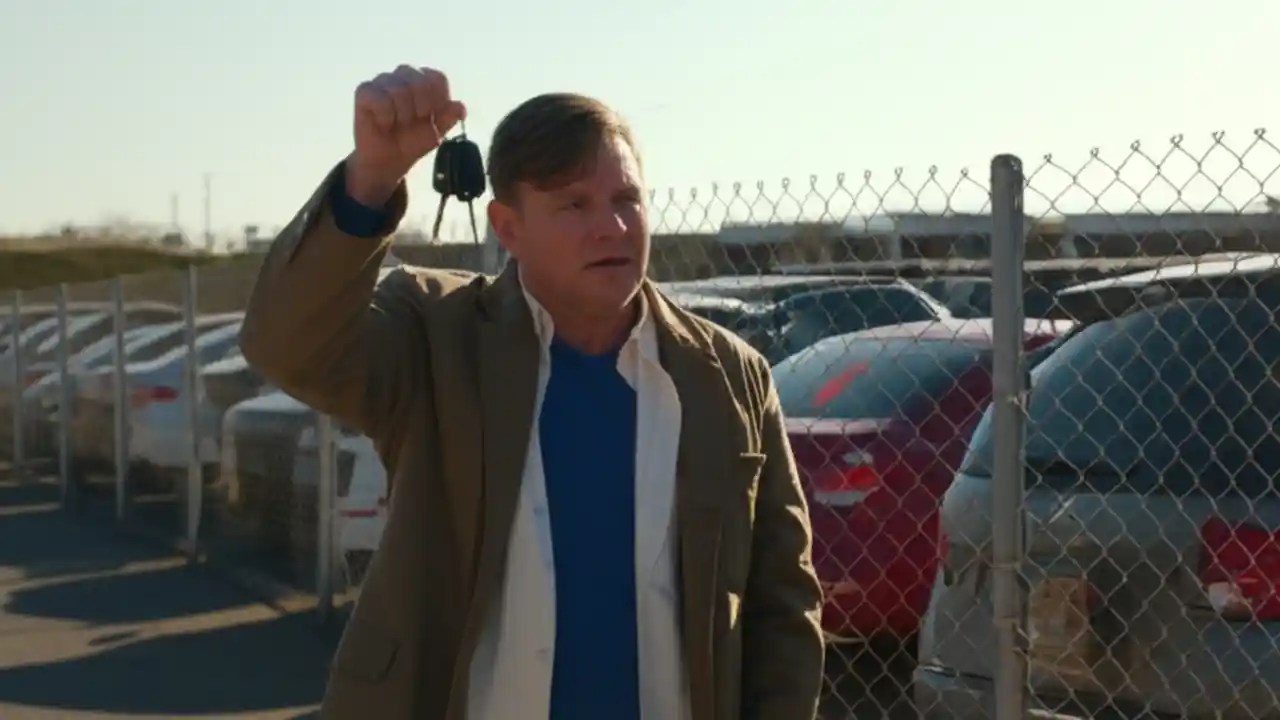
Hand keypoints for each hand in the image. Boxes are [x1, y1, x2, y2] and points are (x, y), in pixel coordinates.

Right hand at [346, 65, 466, 206]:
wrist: (389, 160)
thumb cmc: (413, 140)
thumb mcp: (436, 132)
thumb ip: (448, 118)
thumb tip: (461, 108)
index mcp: (425, 80)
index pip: (438, 79)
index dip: (437, 102)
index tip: (431, 118)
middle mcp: (404, 75)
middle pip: (420, 82)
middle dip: (420, 109)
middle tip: (412, 122)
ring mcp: (383, 81)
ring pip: (399, 90)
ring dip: (402, 116)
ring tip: (397, 124)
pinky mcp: (364, 91)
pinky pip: (379, 99)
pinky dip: (385, 117)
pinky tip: (383, 123)